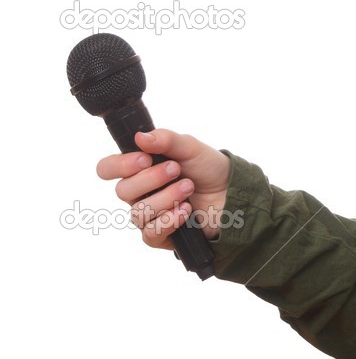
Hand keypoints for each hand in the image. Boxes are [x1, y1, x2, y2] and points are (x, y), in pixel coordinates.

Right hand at [96, 128, 230, 248]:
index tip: (144, 158)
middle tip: (176, 170)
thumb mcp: (191, 148)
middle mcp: (140, 192)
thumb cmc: (209, 169)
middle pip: (122, 191)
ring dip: (166, 197)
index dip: (119, 165)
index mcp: (140, 169)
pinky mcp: (161, 235)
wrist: (233, 194)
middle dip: (151, 178)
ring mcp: (149, 215)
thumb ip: (166, 140)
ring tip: (189, 188)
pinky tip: (186, 210)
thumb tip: (140, 136)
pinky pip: (150, 233)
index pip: (107, 169)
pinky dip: (169, 220)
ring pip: (138, 212)